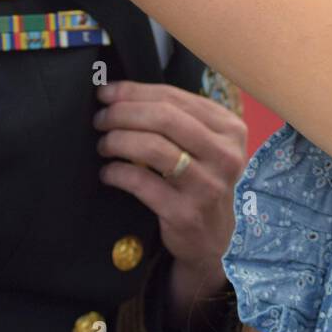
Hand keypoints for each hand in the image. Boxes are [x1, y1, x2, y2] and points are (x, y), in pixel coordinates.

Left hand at [93, 80, 246, 301]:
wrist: (216, 239)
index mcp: (230, 129)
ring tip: (104, 145)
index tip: (106, 93)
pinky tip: (108, 172)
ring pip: (152, 147)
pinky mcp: (186, 213)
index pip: (174, 97)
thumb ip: (179, 119)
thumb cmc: (202, 182)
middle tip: (101, 119)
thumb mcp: (206, 146)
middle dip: (122, 113)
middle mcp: (224, 155)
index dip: (134, 91)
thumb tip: (123, 94)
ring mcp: (207, 185)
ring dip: (118, 141)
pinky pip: (141, 182)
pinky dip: (117, 172)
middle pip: (163, 117)